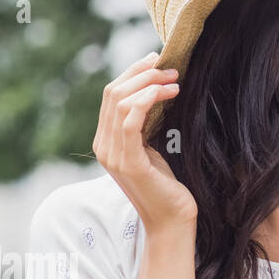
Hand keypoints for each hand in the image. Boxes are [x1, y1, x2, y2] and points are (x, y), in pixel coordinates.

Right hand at [92, 52, 197, 234]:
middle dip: (143, 74)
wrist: (172, 219)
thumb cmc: (169, 182)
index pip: (111, 93)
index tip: (160, 60)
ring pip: (119, 103)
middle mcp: (103, 145)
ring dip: (149, 84)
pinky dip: (146, 101)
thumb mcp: (155, 145)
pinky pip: (129, 122)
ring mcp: (112, 154)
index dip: (134, 72)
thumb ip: (148, 121)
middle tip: (173, 68)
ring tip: (175, 81)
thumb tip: (160, 86)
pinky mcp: (128, 163)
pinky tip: (166, 94)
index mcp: (107, 139)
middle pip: (113, 92)